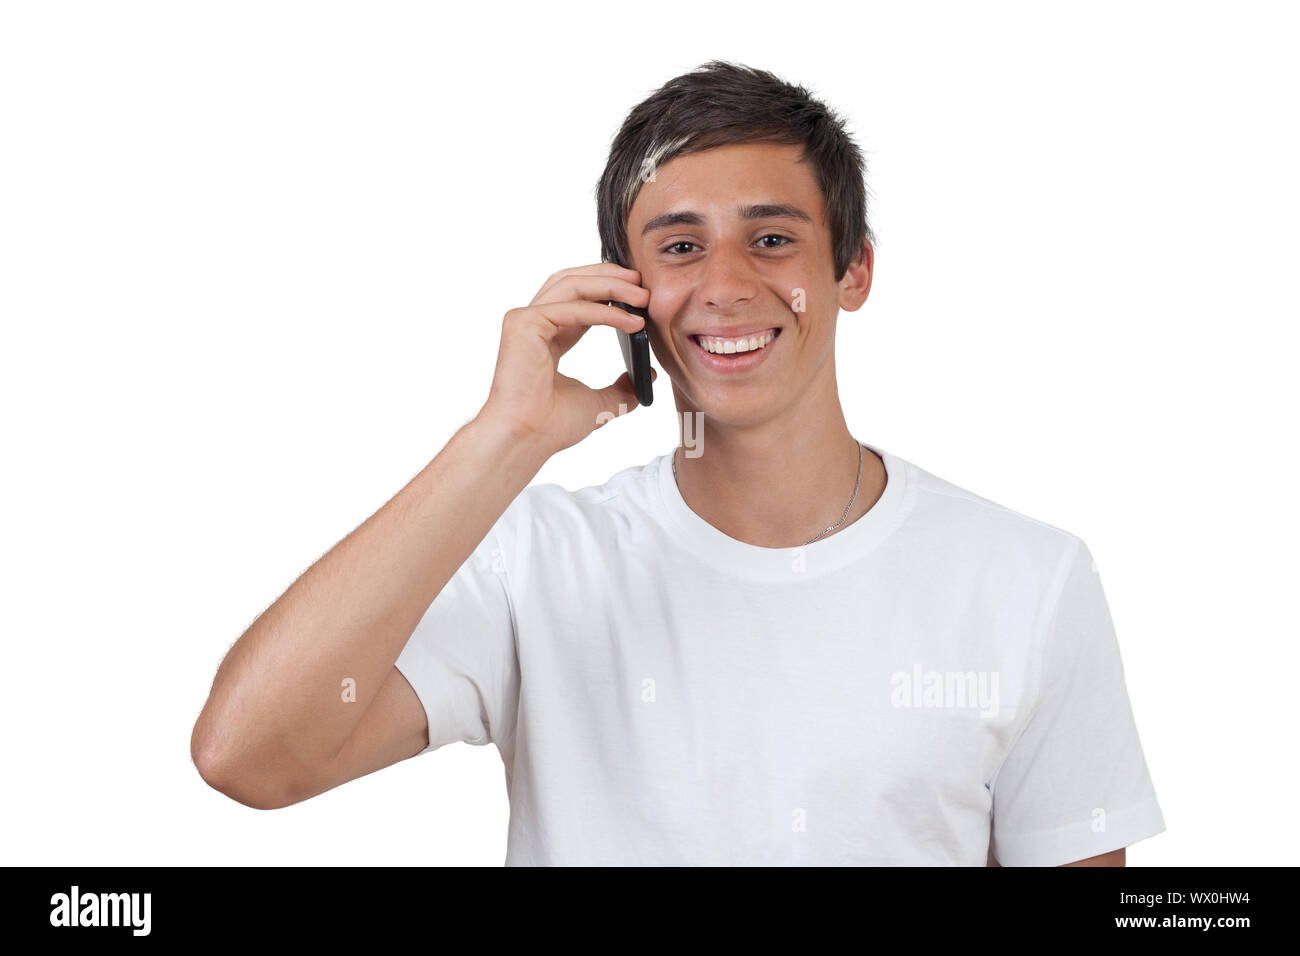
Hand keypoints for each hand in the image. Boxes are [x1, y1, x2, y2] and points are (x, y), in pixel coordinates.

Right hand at [477, 262, 655, 455]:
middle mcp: (533, 323)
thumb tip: (646, 377)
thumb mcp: (598, 402)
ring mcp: (525, 320)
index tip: (639, 292)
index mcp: (547, 336)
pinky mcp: (523, 323)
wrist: (527, 439)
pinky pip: (572, 308)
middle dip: (610, 277)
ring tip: (643, 294)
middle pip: (573, 281)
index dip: (608, 289)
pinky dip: (605, 311)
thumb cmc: (551, 426)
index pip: (578, 298)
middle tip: (643, 282)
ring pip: (572, 285)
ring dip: (611, 285)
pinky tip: (632, 321)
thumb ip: (621, 388)